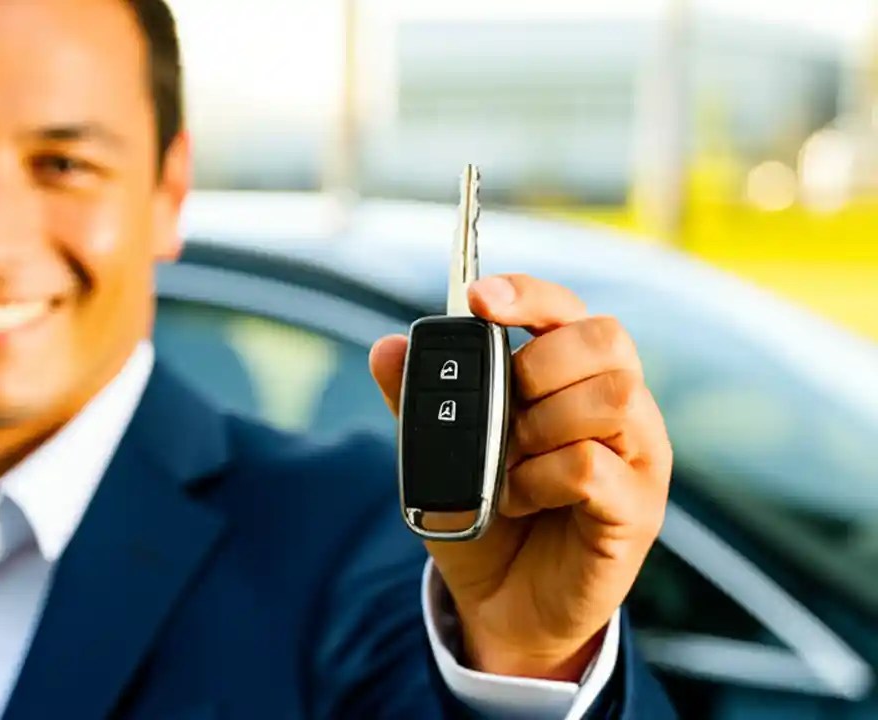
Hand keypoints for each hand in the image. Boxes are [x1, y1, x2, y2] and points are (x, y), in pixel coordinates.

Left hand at [369, 274, 671, 680]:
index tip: (479, 299)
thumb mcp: (439, 456)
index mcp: (576, 382)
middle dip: (538, 364)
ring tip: (511, 461)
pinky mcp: (636, 510)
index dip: (529, 294)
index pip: (570, 311)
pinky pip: (590, 466)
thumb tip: (387, 349)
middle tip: (504, 408)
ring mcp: (638, 458)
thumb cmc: (485, 519)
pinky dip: (539, 478)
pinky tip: (519, 499)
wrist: (501, 605)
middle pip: (607, 339)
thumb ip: (418, 403)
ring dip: (541, 424)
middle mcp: (621, 410)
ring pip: (611, 397)